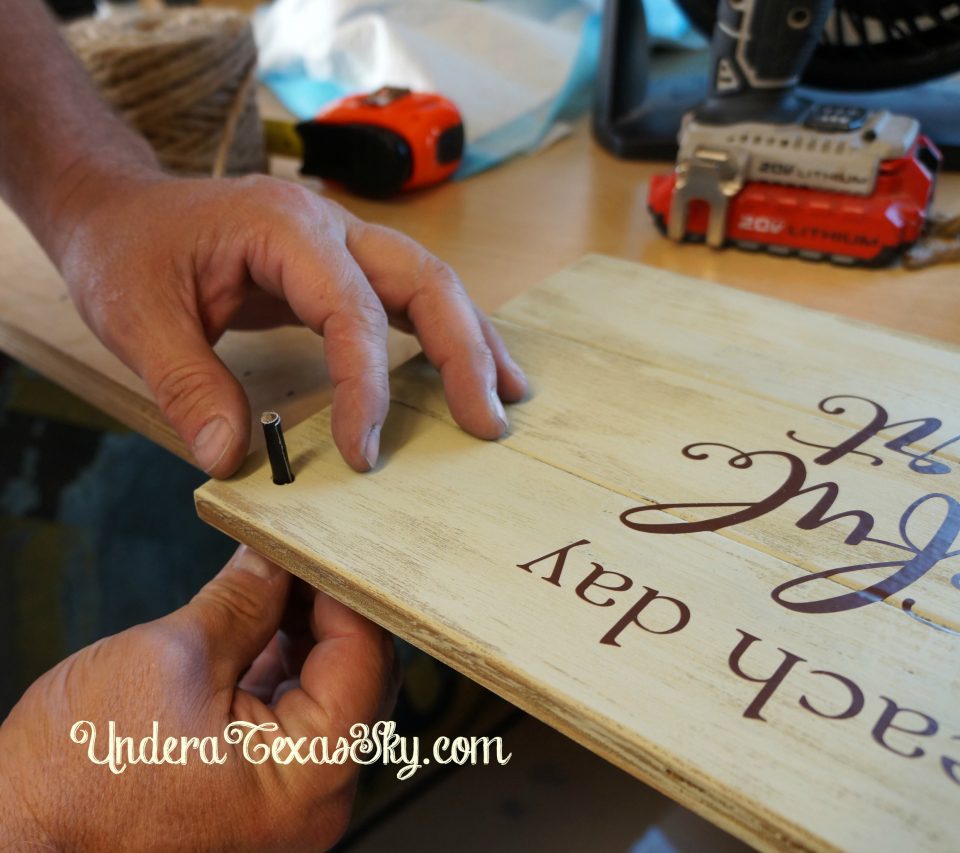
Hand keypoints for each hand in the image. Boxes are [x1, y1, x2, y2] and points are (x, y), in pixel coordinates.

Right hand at [0, 546, 398, 849]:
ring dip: (303, 632)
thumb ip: (243, 600)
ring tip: (271, 581)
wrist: (15, 841)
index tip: (322, 548)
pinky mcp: (255, 790)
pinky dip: (279, 665)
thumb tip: (276, 559)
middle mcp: (312, 800)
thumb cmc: (77, 781)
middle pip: (353, 678)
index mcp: (309, 777)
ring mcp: (284, 800)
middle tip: (294, 556)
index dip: (346, 593)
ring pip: (323, 693)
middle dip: (325, 609)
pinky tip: (259, 623)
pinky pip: (290, 717)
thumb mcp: (171, 659)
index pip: (364, 661)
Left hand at [52, 170, 526, 476]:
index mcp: (284, 229)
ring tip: (506, 396)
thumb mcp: (137, 317)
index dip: (367, 387)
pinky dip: (446, 335)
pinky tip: (467, 371)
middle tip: (488, 423)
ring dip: (473, 340)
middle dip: (464, 353)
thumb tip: (232, 459)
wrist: (119, 206)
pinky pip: (409, 296)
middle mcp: (330, 226)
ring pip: (431, 283)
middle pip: (425, 280)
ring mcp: (343, 241)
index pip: (352, 311)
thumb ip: (187, 386)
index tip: (364, 454)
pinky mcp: (342, 265)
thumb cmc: (127, 250)